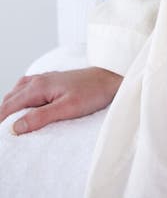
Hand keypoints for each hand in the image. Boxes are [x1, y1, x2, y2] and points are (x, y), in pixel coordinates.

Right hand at [0, 67, 121, 133]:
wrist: (110, 77)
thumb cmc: (92, 92)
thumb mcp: (67, 108)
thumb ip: (40, 117)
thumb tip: (16, 128)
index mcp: (39, 86)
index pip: (10, 105)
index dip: (1, 120)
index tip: (0, 134)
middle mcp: (39, 79)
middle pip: (10, 97)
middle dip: (3, 113)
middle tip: (2, 130)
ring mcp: (46, 78)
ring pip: (18, 90)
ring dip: (10, 104)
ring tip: (8, 121)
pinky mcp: (53, 80)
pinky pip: (28, 86)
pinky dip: (20, 96)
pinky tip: (23, 104)